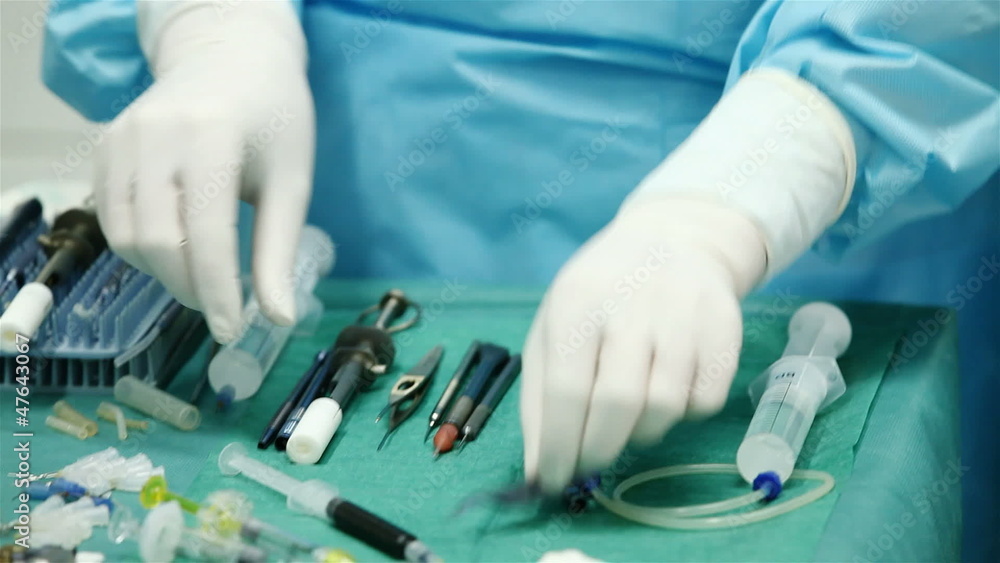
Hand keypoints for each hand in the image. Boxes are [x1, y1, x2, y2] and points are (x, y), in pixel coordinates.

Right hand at [95, 2, 313, 341]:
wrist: (230, 56)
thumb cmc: (274, 120)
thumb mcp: (292, 181)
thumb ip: (279, 251)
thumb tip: (279, 319)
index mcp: (212, 137)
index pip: (206, 235)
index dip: (217, 292)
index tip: (232, 331)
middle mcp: (155, 135)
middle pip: (158, 242)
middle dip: (189, 289)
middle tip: (221, 307)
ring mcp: (120, 138)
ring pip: (126, 237)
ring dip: (163, 273)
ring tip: (202, 275)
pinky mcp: (103, 146)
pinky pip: (110, 218)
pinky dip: (140, 248)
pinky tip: (176, 247)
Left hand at [520, 199, 766, 492]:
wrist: (674, 239)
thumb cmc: (598, 295)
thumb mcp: (553, 328)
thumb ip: (539, 400)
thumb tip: (537, 472)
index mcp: (577, 301)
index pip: (566, 390)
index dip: (559, 448)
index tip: (551, 483)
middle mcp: (632, 304)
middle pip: (618, 404)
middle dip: (598, 450)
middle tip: (588, 464)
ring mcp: (684, 315)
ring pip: (665, 408)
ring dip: (640, 433)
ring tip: (625, 419)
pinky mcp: (725, 330)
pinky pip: (705, 401)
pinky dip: (683, 414)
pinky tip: (665, 393)